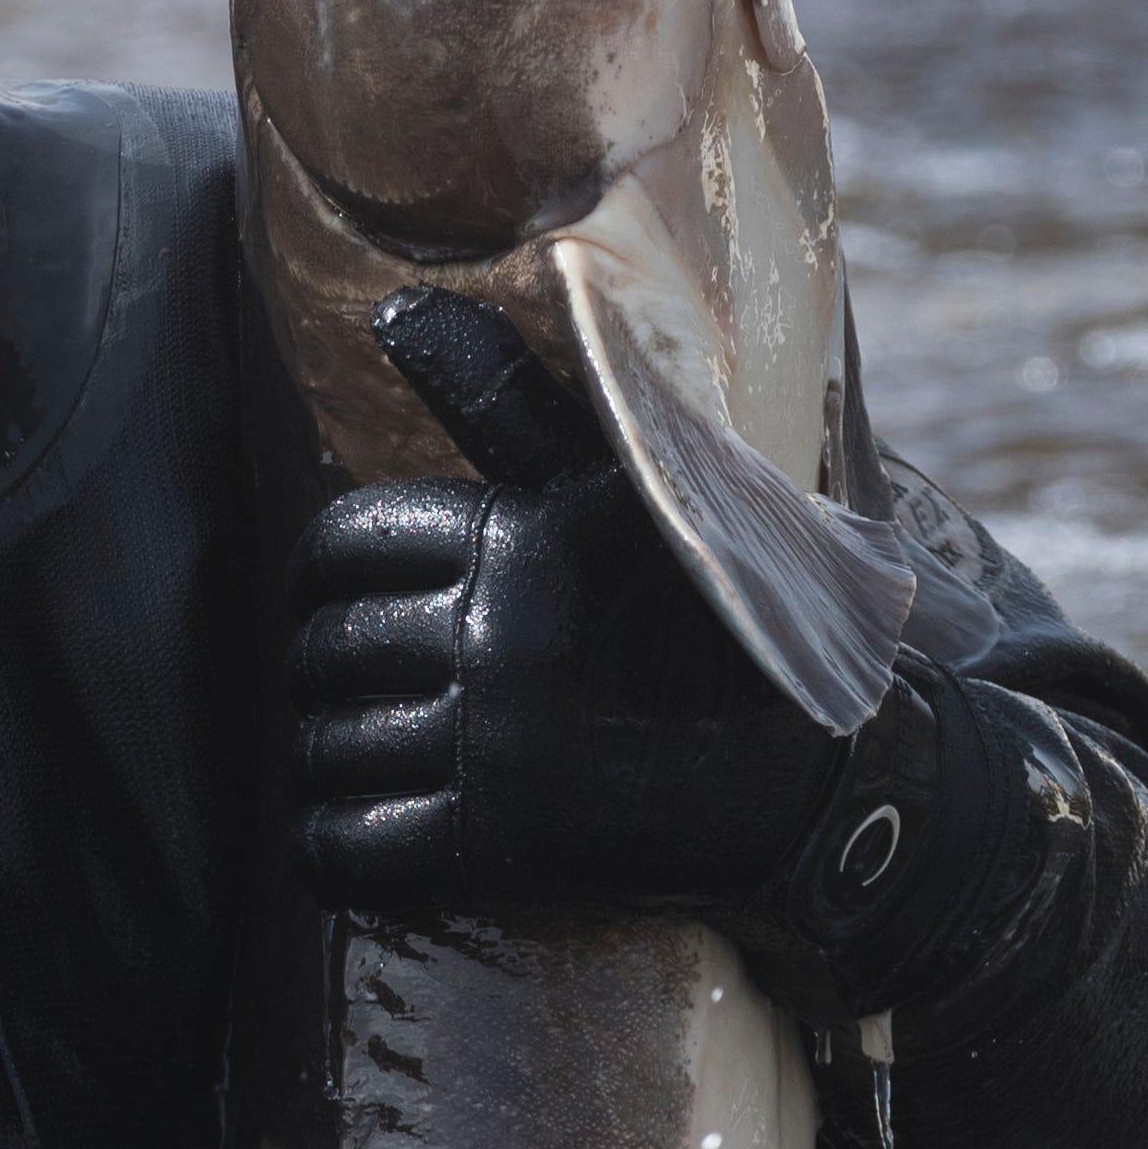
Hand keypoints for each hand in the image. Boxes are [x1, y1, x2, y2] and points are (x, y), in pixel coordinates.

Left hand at [288, 290, 846, 922]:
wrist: (821, 779)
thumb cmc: (712, 616)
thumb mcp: (628, 487)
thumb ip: (503, 401)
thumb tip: (397, 302)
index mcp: (518, 537)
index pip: (343, 545)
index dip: (328, 579)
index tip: (352, 605)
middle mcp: (498, 633)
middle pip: (326, 653)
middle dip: (332, 678)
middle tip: (374, 696)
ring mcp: (497, 744)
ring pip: (326, 751)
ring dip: (331, 766)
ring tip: (381, 764)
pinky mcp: (499, 844)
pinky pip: (345, 845)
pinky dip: (335, 846)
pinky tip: (373, 833)